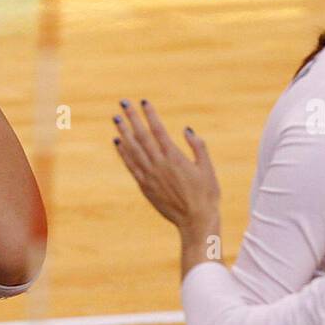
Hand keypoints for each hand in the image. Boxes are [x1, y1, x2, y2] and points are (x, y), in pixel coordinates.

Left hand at [113, 100, 219, 230]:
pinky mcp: (145, 186)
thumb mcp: (207, 168)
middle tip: (123, 103)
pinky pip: (131, 165)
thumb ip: (198, 147)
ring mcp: (150, 176)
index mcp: (174, 157)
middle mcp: (159, 164)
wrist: (196, 222)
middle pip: (142, 135)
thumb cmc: (206, 195)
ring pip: (133, 149)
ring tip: (116, 118)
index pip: (158, 130)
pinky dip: (123, 152)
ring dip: (124, 132)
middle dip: (132, 117)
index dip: (150, 114)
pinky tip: (118, 142)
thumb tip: (187, 129)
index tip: (144, 102)